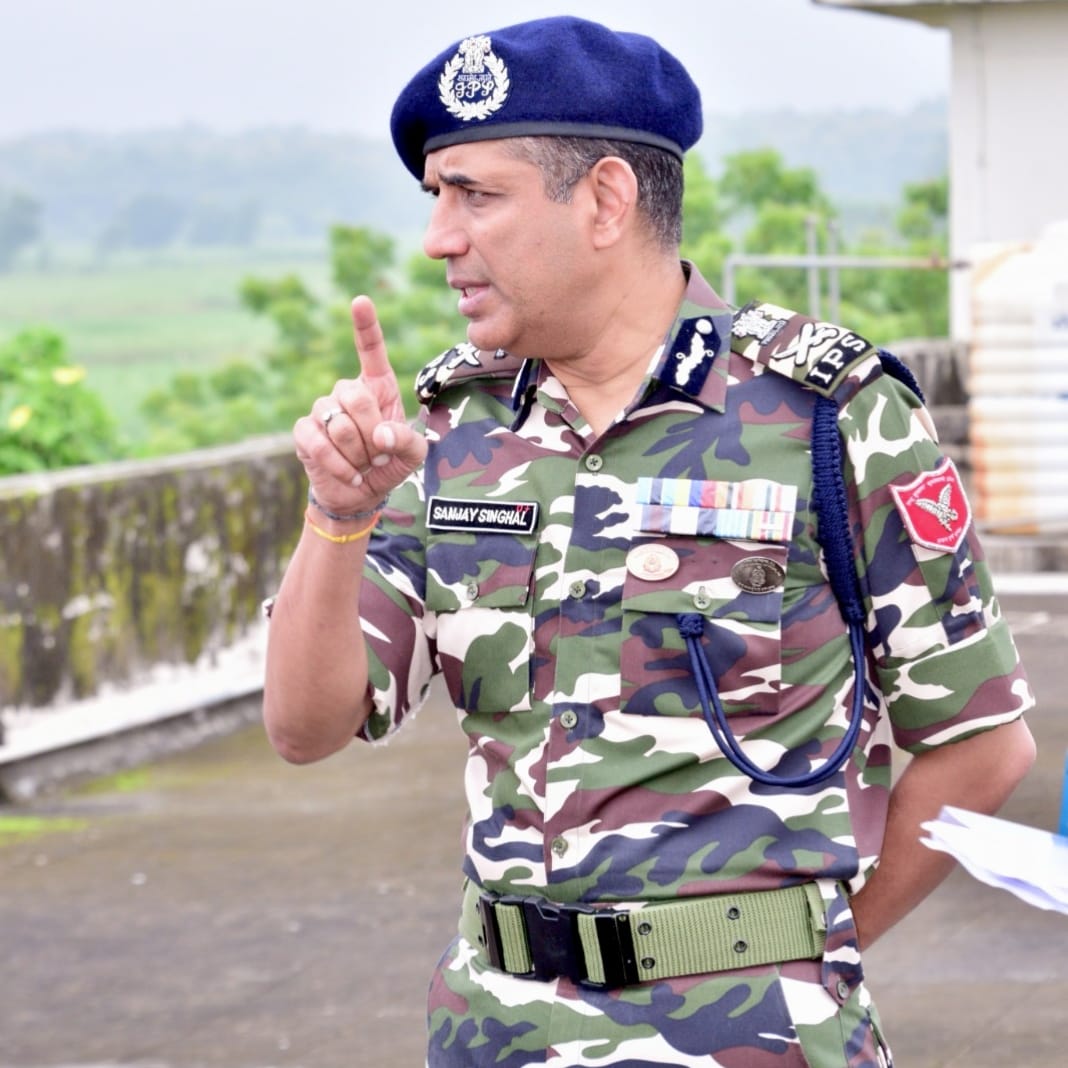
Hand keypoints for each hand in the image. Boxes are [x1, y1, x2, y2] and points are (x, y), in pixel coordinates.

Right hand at [294, 296, 427, 513]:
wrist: (361, 493)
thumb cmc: (389, 464)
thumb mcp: (413, 454)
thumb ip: (406, 440)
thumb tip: (379, 435)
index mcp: (377, 386)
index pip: (370, 351)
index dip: (365, 326)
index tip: (360, 302)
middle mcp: (347, 391)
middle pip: (356, 396)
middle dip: (372, 432)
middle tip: (379, 454)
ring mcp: (322, 409)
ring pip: (339, 424)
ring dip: (358, 453)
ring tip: (364, 464)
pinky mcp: (304, 432)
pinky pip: (318, 443)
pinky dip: (339, 464)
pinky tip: (350, 475)